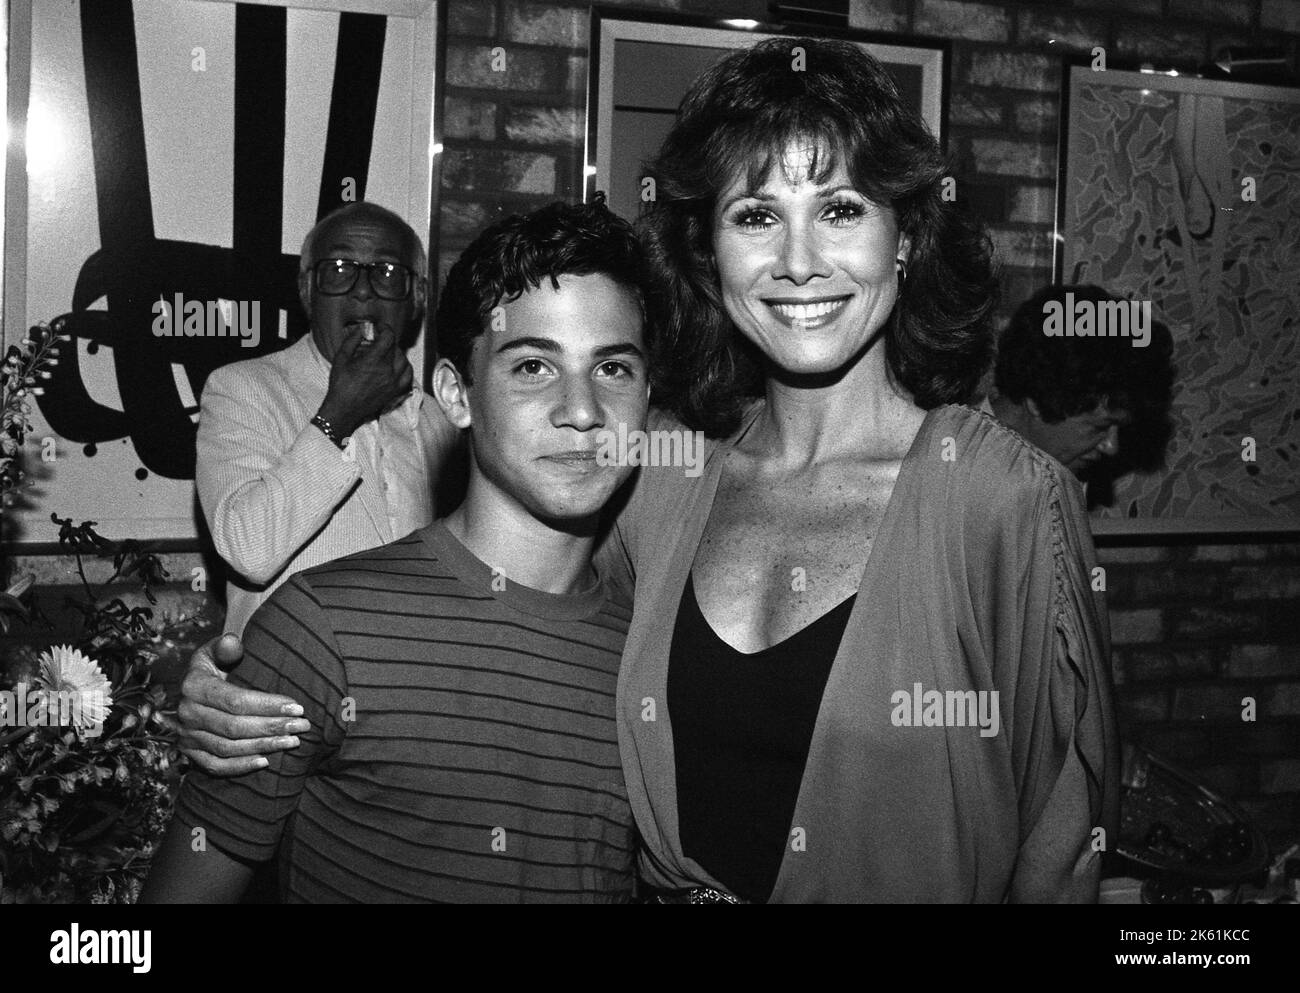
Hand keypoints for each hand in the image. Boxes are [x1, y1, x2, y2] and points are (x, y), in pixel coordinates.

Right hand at [176, 633, 309, 775]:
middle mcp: (186, 713)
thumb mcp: (217, 651)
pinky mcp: (190, 754)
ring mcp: (186, 736)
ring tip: (293, 741)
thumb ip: (226, 647)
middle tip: (302, 726)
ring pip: (228, 748)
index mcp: (194, 685)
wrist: (197, 691)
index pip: (236, 700)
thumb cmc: (217, 667)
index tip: (298, 707)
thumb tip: (232, 641)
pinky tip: (266, 761)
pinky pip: (216, 766)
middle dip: (272, 727)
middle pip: (234, 726)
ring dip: (263, 746)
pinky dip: (241, 766)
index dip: (268, 705)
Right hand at [317, 323, 413, 437]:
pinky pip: (408, 376)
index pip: (388, 337)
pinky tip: (397, 367)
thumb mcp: (341, 358)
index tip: (379, 327)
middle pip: (396, 348)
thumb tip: (360, 329)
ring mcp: (394, 382)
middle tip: (377, 342)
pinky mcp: (396, 391)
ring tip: (387, 354)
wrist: (344, 410)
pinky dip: (405, 368)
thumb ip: (351, 341)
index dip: (385, 328)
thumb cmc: (340, 384)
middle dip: (387, 341)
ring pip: (404, 361)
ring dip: (397, 354)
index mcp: (373, 360)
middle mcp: (387, 370)